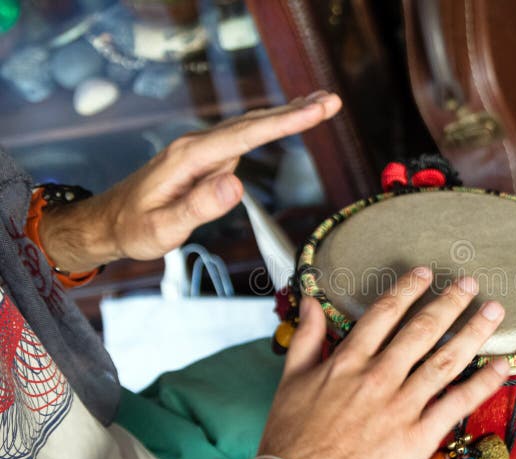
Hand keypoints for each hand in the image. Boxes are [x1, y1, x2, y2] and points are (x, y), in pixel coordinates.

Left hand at [38, 91, 341, 272]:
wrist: (109, 221)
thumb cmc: (134, 227)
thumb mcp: (163, 228)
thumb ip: (199, 207)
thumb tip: (237, 183)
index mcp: (190, 157)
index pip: (245, 135)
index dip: (284, 122)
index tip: (316, 110)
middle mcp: (197, 145)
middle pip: (252, 122)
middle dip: (295, 110)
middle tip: (333, 100)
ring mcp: (202, 149)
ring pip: (250, 125)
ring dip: (286, 113)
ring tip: (322, 104)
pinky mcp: (205, 157)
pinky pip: (243, 136)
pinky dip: (269, 125)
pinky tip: (285, 120)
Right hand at [209, 268, 510, 458]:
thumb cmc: (291, 437)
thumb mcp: (290, 379)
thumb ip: (307, 336)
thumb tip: (309, 299)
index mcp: (348, 360)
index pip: (384, 314)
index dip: (408, 289)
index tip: (425, 273)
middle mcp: (379, 376)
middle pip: (423, 329)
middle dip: (450, 302)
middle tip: (469, 284)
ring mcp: (401, 406)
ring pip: (446, 360)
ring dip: (473, 331)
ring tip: (494, 311)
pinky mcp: (418, 437)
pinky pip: (457, 403)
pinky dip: (483, 383)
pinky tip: (502, 365)